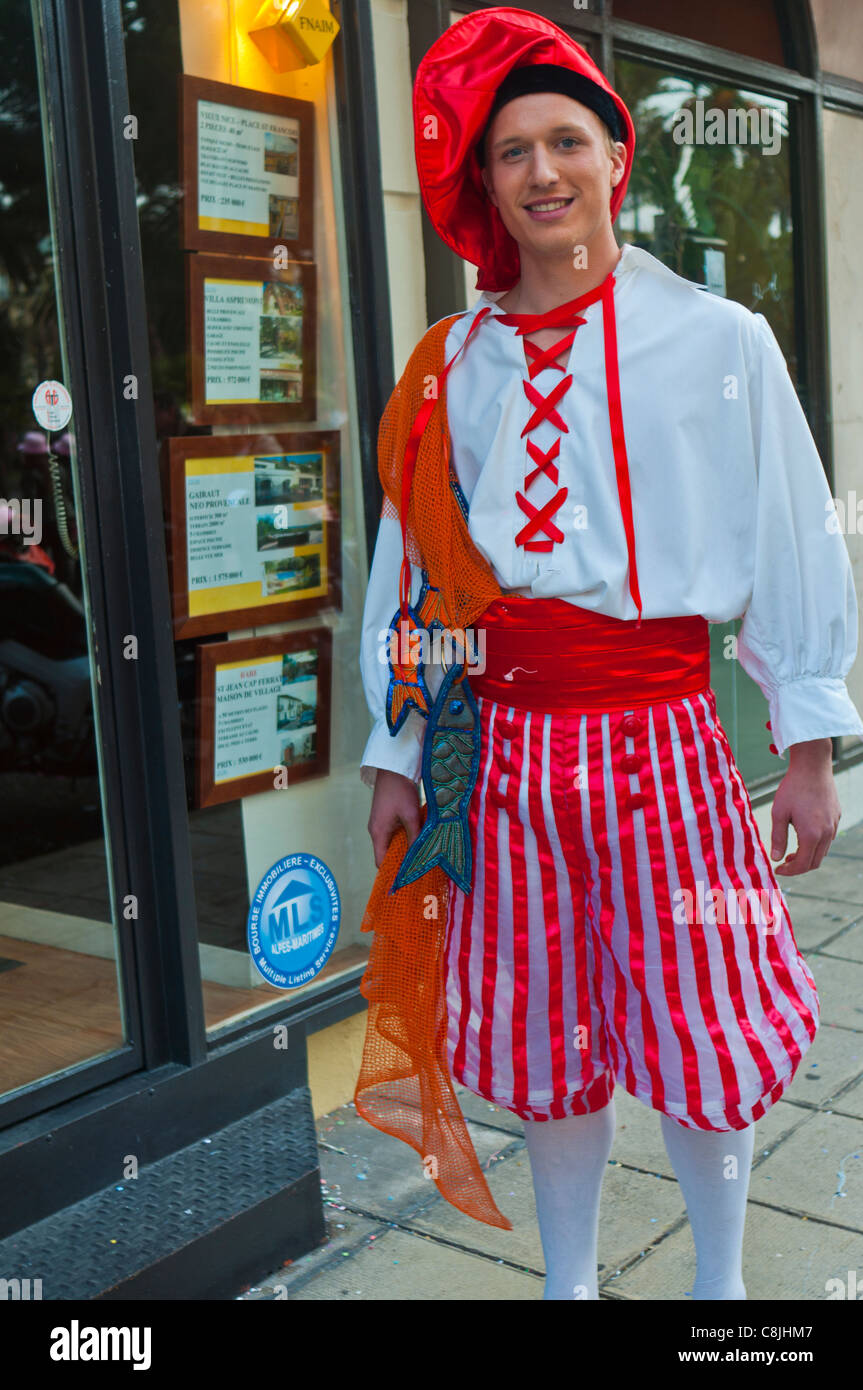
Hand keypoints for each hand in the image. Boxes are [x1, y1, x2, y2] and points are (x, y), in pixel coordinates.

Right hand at [367, 768, 420, 868]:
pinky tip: (415, 839)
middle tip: (416, 870)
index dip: (392, 872)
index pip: (381, 861)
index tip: (406, 879)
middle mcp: (375, 830)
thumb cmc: (400, 791)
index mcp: (378, 832)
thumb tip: (419, 856)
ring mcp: (379, 823)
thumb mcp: (411, 816)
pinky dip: (402, 839)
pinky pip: (392, 834)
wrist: (393, 768)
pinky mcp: (384, 816)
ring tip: (418, 856)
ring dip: (402, 849)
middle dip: (399, 862)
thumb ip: (415, 837)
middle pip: (385, 854)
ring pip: (390, 843)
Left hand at [771, 738, 839, 875]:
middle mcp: (827, 833)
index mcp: (812, 835)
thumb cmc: (793, 788)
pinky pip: (828, 839)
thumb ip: (778, 838)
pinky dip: (816, 845)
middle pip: (815, 862)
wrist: (813, 767)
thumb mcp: (779, 813)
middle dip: (798, 867)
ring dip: (808, 856)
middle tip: (783, 862)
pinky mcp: (837, 817)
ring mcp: (834, 825)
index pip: (802, 865)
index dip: (789, 871)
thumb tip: (775, 858)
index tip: (778, 869)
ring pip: (823, 851)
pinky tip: (804, 835)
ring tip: (792, 851)